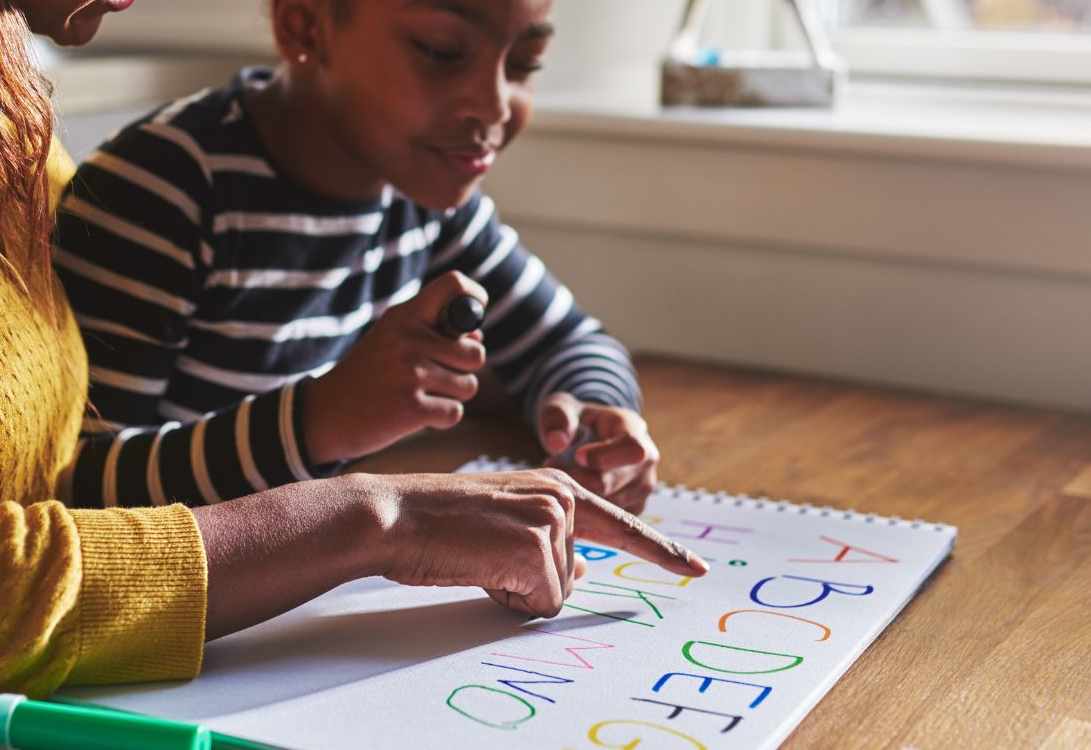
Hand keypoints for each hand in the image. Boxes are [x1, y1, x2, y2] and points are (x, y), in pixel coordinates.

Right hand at [304, 271, 488, 463]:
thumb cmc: (367, 377)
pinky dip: (442, 420)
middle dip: (463, 371)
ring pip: (469, 386)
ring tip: (420, 396)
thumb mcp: (391, 340)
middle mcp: (408, 339)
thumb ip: (432, 333)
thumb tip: (478, 336)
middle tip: (434, 378)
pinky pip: (455, 412)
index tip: (476, 312)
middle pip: (475, 353)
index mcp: (403, 316)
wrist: (325, 414)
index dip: (474, 298)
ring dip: (451, 397)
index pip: (453, 285)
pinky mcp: (412, 407)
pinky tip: (417, 416)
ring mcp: (410, 373)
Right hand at [367, 469, 706, 616]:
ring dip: (513, 590)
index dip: (662, 552)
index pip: (621, 524)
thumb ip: (547, 539)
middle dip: (528, 583)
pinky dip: (506, 598)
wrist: (393, 514)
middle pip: (571, 575)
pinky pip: (540, 604)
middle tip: (482, 555)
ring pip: (554, 593)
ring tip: (475, 557)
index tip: (697, 569)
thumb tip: (577, 570)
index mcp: (557, 485)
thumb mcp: (503, 521)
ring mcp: (553, 522)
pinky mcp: (536, 550)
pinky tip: (479, 567)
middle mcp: (563, 498)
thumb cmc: (435, 522)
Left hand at [538, 394, 658, 513]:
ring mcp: (642, 488)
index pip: (631, 448)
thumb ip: (556, 418)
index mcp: (635, 429)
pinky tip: (570, 495)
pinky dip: (586, 512)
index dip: (604, 456)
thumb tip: (556, 442)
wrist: (586, 438)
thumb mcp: (561, 408)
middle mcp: (647, 461)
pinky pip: (609, 520)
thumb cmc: (575, 421)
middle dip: (580, 480)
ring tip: (559, 479)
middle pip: (618, 482)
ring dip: (580, 496)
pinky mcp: (632, 509)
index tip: (576, 457)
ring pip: (611, 504)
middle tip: (552, 469)